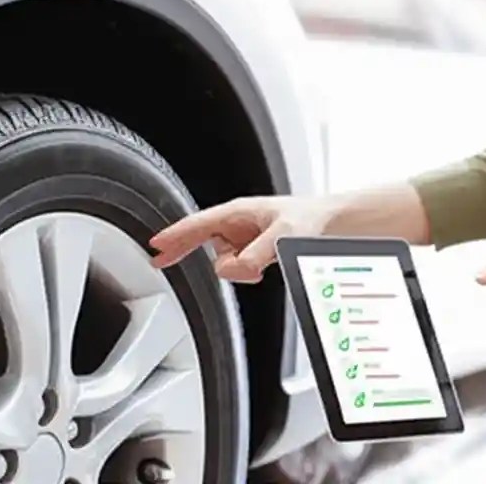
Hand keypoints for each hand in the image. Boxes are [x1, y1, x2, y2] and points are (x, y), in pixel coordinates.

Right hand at [149, 195, 335, 282]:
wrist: (330, 224)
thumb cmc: (308, 219)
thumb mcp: (284, 235)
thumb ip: (259, 253)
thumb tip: (236, 268)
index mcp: (238, 212)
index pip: (198, 224)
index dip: (174, 234)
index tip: (155, 244)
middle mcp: (237, 224)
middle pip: (200, 241)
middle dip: (187, 251)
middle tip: (161, 260)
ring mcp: (243, 238)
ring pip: (223, 263)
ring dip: (238, 269)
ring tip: (261, 263)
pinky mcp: (252, 251)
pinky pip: (238, 268)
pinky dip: (246, 273)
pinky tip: (262, 268)